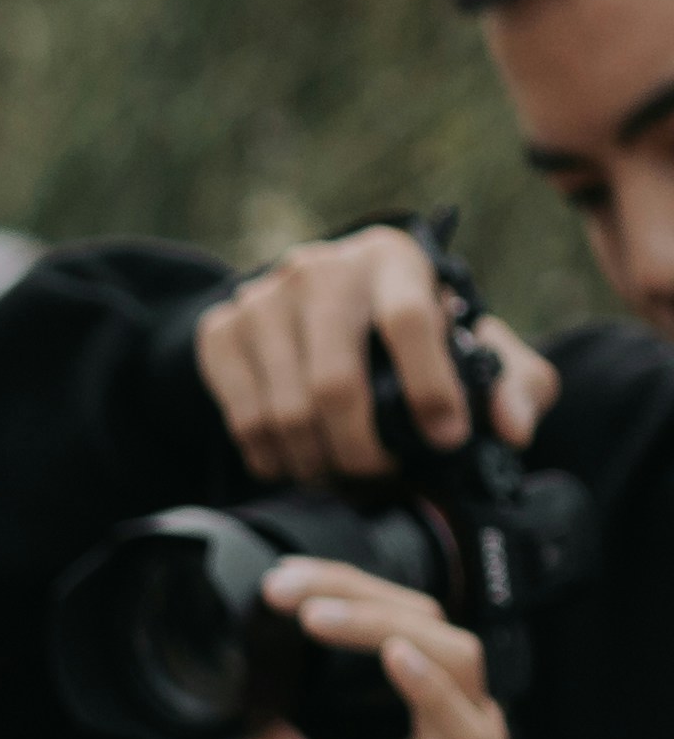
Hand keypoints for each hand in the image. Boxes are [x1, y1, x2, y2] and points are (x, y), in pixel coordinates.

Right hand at [198, 226, 554, 482]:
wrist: (313, 302)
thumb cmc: (408, 329)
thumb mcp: (474, 343)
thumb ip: (516, 382)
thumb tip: (512, 428)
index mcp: (394, 260)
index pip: (408, 321)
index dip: (429, 388)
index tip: (447, 439)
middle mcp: (321, 270)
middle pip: (335, 382)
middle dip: (362, 451)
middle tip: (382, 477)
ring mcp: (262, 300)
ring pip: (286, 411)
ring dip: (317, 464)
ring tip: (342, 478)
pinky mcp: (221, 331)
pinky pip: (243, 419)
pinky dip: (272, 458)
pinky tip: (299, 463)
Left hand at [234, 563, 546, 738]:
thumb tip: (232, 724)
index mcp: (433, 715)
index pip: (399, 625)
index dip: (345, 593)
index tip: (278, 586)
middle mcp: (461, 720)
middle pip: (425, 621)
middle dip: (354, 592)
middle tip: (282, 586)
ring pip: (451, 654)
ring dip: (380, 626)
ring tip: (317, 614)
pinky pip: (458, 724)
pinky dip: (427, 685)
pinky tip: (391, 658)